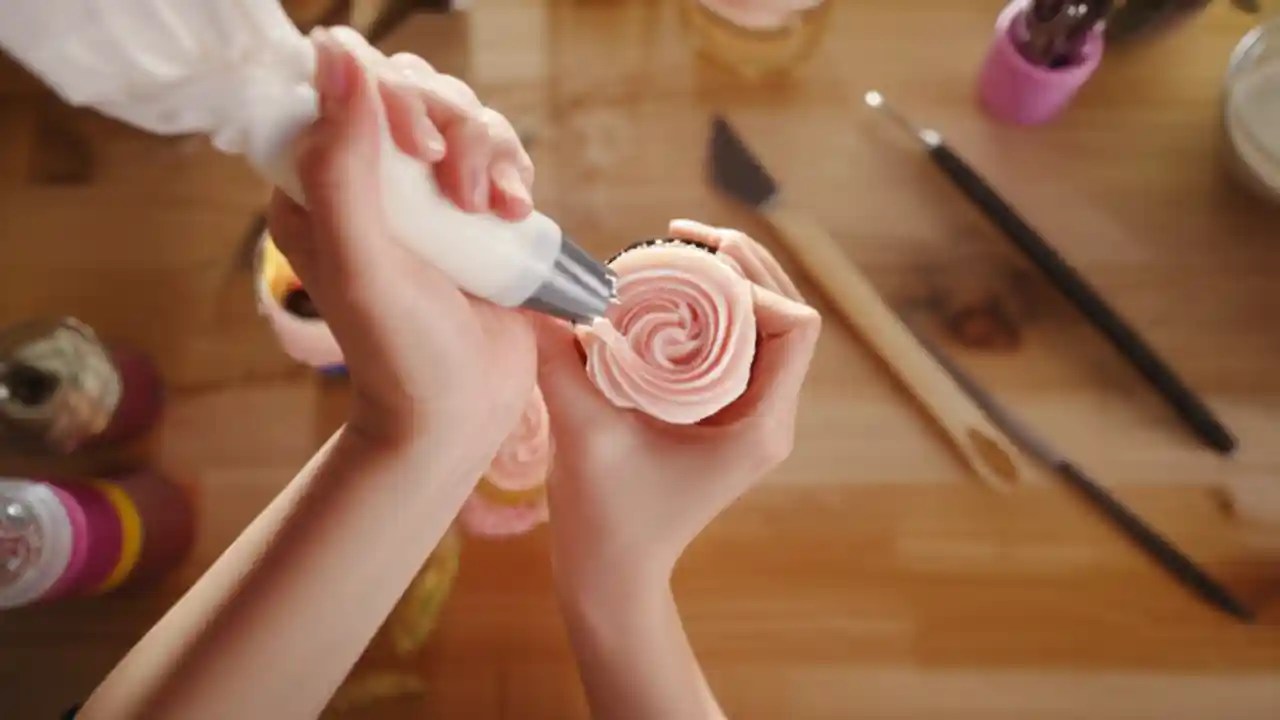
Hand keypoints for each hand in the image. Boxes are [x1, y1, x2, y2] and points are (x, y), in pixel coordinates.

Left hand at [266, 28, 535, 455]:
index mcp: (317, 183)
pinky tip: (513, 213)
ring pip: (462, 113)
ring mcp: (424, 192)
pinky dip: (513, 170)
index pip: (341, 86)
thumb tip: (335, 55)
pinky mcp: (472, 208)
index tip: (417, 147)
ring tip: (494, 212)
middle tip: (460, 194)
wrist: (460, 410)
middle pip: (411, 87)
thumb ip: (340, 164)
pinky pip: (498, 150)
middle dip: (449, 126)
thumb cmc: (400, 351)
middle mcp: (367, 178)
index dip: (386, 94)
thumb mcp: (361, 262)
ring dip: (489, 152)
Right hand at [534, 220, 821, 585]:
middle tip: (685, 235)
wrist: (612, 574)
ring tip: (678, 250)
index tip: (690, 275)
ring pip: (764, 324)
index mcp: (759, 426)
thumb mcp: (583, 434)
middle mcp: (767, 416)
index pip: (794, 328)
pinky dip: (710, 310)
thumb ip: (561, 362)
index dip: (751, 287)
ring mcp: (748, 415)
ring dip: (729, 281)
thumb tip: (536, 295)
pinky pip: (735, 344)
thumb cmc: (605, 518)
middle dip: (743, 266)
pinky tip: (667, 292)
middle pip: (786, 315)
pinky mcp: (724, 414)